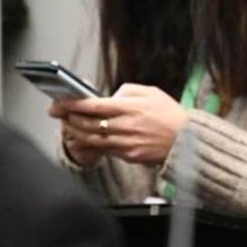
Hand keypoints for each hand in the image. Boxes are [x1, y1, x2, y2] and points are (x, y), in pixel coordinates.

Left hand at [49, 84, 188, 165]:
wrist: (187, 140)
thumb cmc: (169, 114)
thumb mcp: (150, 92)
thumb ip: (127, 91)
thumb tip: (109, 97)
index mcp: (129, 107)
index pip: (92, 105)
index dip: (71, 104)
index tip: (59, 102)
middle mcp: (125, 125)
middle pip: (86, 123)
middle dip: (68, 118)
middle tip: (58, 113)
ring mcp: (126, 143)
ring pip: (91, 139)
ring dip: (75, 132)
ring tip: (67, 126)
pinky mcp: (129, 155)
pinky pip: (102, 150)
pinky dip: (88, 145)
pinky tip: (81, 140)